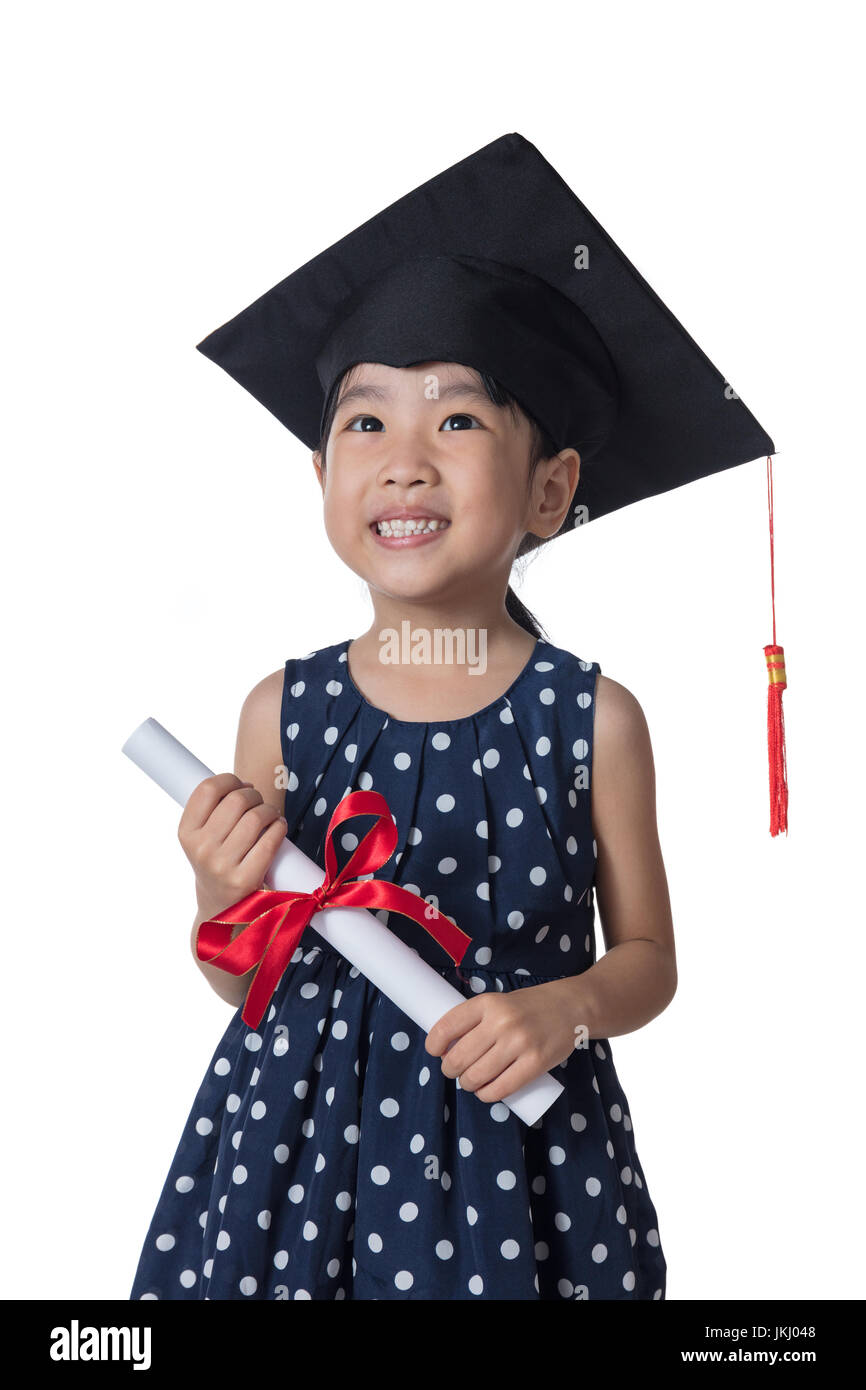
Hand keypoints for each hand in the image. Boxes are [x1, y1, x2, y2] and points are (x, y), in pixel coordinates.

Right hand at [178, 772, 287, 920]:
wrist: (220, 910)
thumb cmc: (217, 862)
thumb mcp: (201, 838)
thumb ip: (212, 810)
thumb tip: (242, 784)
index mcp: (186, 833)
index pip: (207, 789)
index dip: (230, 780)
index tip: (241, 786)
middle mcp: (201, 849)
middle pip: (237, 800)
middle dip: (254, 795)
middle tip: (259, 803)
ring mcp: (222, 866)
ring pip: (256, 817)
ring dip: (270, 811)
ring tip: (270, 817)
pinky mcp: (245, 880)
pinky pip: (271, 840)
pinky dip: (279, 828)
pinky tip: (278, 828)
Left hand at [424, 979, 585, 1103]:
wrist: (572, 1006)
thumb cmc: (530, 1007)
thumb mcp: (500, 1003)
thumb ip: (477, 1021)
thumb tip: (447, 1050)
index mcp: (488, 1002)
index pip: (447, 1026)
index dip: (434, 1044)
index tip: (435, 1051)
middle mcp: (501, 1021)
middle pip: (459, 1058)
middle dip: (451, 1070)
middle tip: (455, 1071)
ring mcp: (519, 1043)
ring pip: (477, 1076)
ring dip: (468, 1084)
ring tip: (472, 1081)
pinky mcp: (535, 1063)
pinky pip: (501, 1089)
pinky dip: (488, 1095)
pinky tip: (486, 1092)